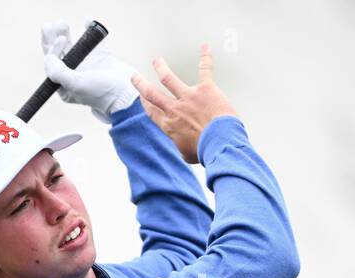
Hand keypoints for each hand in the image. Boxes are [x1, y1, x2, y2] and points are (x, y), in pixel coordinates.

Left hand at [41, 18, 139, 123]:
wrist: (126, 92)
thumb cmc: (101, 93)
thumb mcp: (76, 84)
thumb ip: (59, 73)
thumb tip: (48, 58)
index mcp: (64, 84)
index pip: (53, 64)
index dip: (53, 49)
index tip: (62, 39)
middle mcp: (73, 74)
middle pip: (59, 54)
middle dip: (53, 40)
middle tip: (48, 25)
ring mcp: (87, 65)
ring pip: (73, 47)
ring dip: (66, 34)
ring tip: (61, 23)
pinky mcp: (101, 57)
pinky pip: (92, 42)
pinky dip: (89, 31)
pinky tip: (87, 20)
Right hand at [130, 44, 237, 163]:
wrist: (219, 142)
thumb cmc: (204, 151)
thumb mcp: (185, 154)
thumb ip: (180, 145)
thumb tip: (181, 146)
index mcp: (168, 125)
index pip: (152, 111)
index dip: (145, 103)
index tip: (141, 98)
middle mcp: (174, 109)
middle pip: (152, 94)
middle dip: (141, 84)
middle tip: (135, 77)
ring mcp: (188, 97)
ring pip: (169, 79)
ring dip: (161, 68)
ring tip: (156, 61)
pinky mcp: (205, 89)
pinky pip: (204, 69)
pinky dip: (205, 57)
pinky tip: (204, 47)